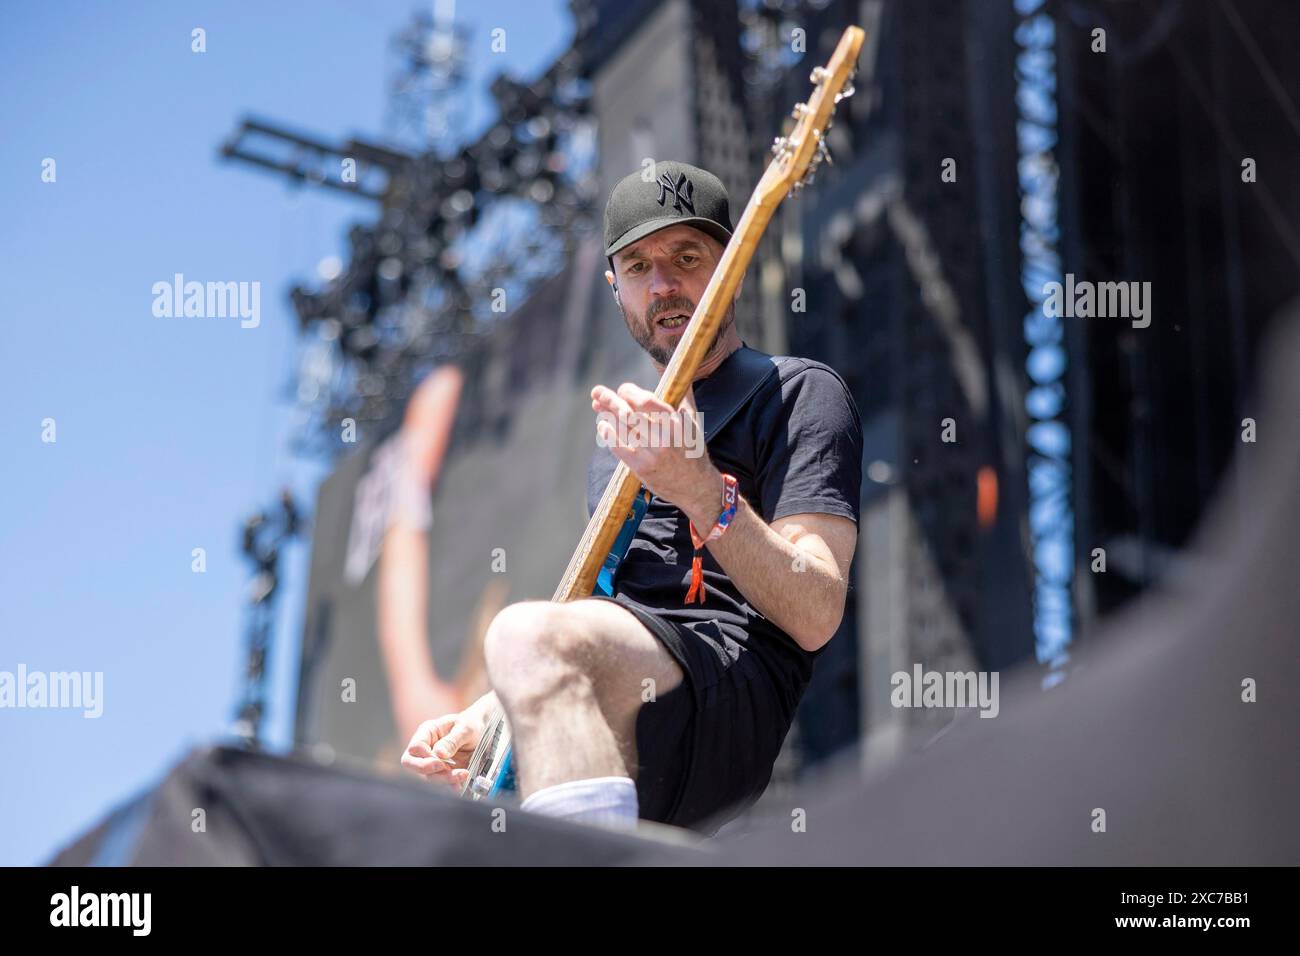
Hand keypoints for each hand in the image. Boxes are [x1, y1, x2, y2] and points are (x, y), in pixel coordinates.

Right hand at [400, 703, 486, 790]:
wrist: (480, 733)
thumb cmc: (469, 724)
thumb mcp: (465, 728)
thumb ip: (452, 740)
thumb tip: (439, 754)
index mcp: (427, 732)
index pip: (415, 747)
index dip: (424, 756)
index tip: (440, 759)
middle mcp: (426, 748)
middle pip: (412, 764)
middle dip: (426, 770)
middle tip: (444, 768)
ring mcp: (433, 762)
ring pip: (428, 776)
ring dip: (444, 779)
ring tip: (463, 774)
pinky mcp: (443, 773)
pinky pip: (441, 784)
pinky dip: (450, 786)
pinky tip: (460, 784)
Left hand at [590, 382, 720, 526]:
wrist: (695, 486)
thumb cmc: (692, 450)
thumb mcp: (693, 422)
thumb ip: (684, 396)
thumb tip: (682, 372)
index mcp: (676, 422)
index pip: (645, 400)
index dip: (628, 392)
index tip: (622, 390)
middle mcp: (664, 437)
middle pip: (628, 413)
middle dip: (609, 400)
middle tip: (596, 392)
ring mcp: (652, 453)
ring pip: (621, 428)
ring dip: (605, 415)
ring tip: (598, 408)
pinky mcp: (642, 468)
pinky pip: (618, 447)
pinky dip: (607, 434)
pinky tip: (602, 426)